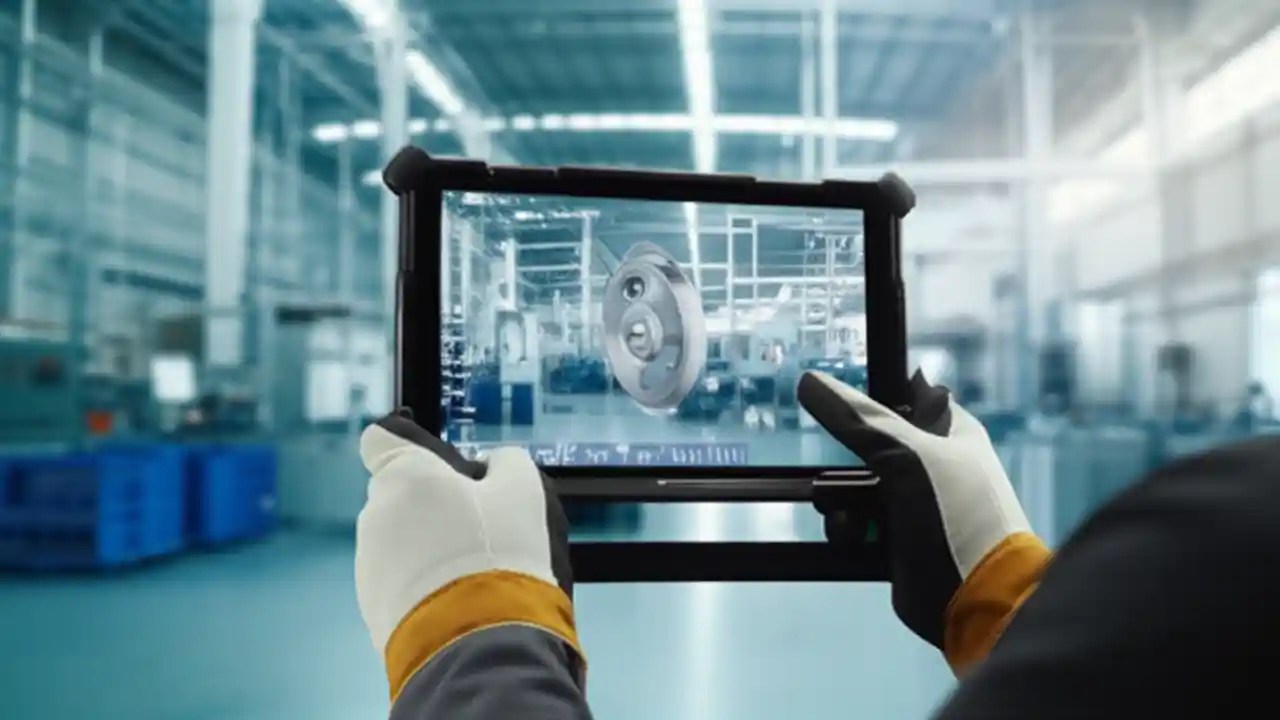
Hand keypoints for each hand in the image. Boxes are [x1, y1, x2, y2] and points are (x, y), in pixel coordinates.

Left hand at [357, 410, 579, 698]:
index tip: (440, 467)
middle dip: (433, 504)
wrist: (476, 644)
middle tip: (479, 527)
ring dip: (428, 547)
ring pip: (399, 541)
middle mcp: (375, 513)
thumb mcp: (526, 491)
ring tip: (473, 572)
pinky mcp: (373, 607)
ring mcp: (369, 564)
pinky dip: (423, 584)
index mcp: (404, 474)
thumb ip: (508, 463)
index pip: (383, 439)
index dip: (410, 446)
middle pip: (401, 494)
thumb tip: (495, 465)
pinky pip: (399, 581)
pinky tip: (458, 600)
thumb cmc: (500, 554)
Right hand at [798, 370, 1039, 663]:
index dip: (873, 395)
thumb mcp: (907, 456)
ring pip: (854, 485)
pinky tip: (853, 538)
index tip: (841, 405)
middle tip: (843, 470)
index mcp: (950, 431)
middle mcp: (931, 462)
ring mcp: (911, 503)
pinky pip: (854, 522)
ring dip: (842, 501)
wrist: (975, 600)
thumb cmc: (954, 514)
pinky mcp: (893, 539)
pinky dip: (847, 528)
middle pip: (868, 443)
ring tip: (850, 517)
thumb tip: (808, 380)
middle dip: (846, 458)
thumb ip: (857, 420)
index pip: (905, 393)